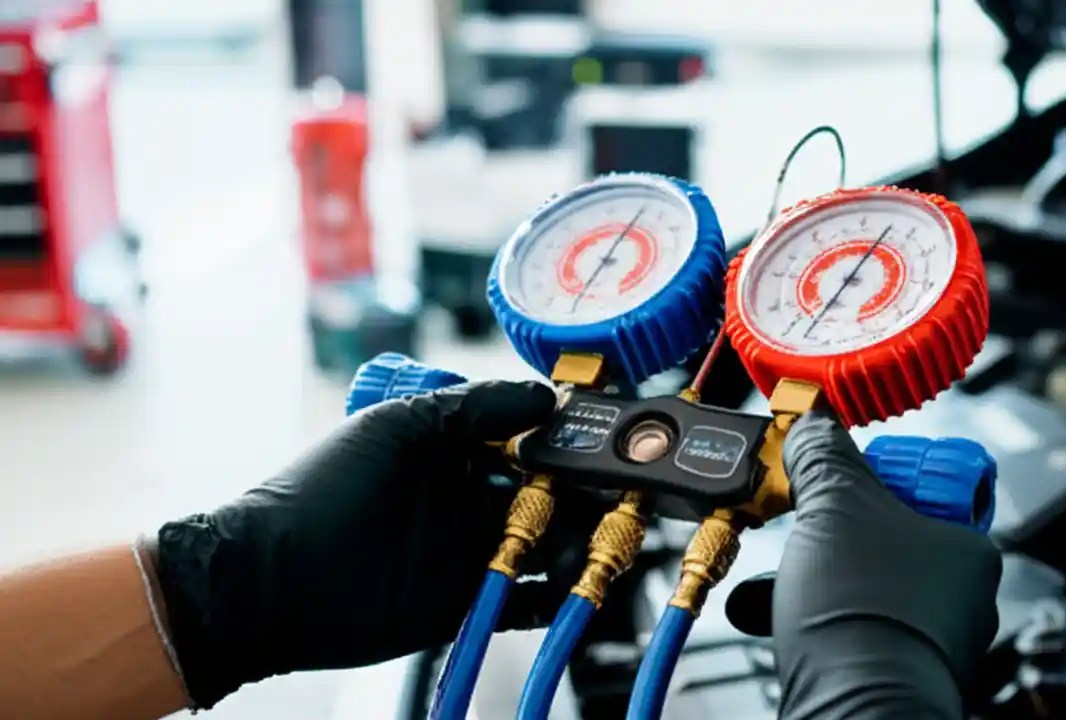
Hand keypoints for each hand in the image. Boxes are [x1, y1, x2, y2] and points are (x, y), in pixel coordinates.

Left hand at [148, 381, 601, 708]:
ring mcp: (464, 550)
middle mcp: (461, 496)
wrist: (273, 581)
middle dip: (580, 486)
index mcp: (447, 448)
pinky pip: (525, 599)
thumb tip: (544, 396)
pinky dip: (556, 594)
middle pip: (541, 490)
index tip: (603, 430)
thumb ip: (475, 406)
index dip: (561, 434)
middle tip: (620, 482)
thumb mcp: (401, 426)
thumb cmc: (324, 489)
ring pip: (542, 542)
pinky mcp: (464, 601)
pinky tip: (580, 580)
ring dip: (577, 536)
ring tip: (607, 529)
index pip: (520, 436)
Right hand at [726, 410, 1001, 718]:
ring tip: (774, 576)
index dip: (878, 474)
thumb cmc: (867, 616)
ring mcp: (924, 638)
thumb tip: (813, 426)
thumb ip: (823, 455)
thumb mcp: (833, 505)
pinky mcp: (889, 671)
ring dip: (809, 573)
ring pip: (859, 583)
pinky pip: (846, 627)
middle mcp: (956, 596)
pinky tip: (767, 610)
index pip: (932, 486)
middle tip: (802, 520)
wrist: (851, 708)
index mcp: (968, 548)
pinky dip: (807, 615)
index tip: (843, 472)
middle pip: (884, 534)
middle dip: (828, 528)